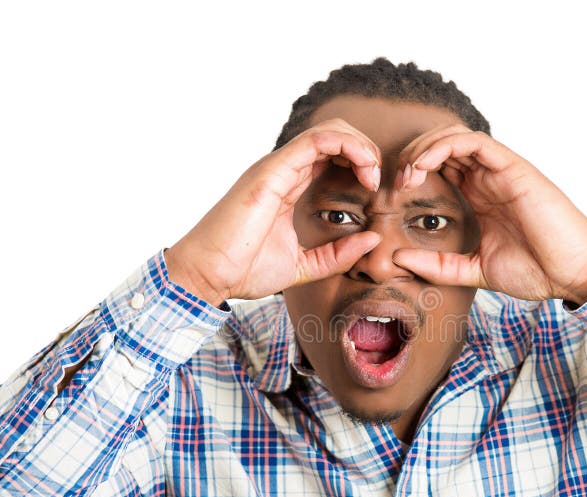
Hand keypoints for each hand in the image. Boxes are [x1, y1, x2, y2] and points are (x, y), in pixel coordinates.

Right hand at [164, 119, 382, 302]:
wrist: (210, 275)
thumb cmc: (244, 269)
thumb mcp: (304, 266)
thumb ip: (337, 255)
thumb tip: (371, 239)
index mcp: (288, 186)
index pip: (330, 155)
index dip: (360, 163)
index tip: (374, 191)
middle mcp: (283, 170)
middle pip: (335, 135)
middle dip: (366, 151)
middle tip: (376, 182)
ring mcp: (277, 167)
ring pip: (330, 131)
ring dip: (361, 147)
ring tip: (372, 175)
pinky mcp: (273, 171)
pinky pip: (317, 140)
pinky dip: (349, 146)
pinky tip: (363, 171)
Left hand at [391, 124, 586, 304]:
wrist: (572, 273)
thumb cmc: (535, 270)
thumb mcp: (473, 270)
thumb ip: (438, 265)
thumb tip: (397, 258)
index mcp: (479, 195)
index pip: (439, 167)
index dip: (411, 172)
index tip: (392, 195)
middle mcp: (488, 178)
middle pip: (441, 146)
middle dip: (411, 157)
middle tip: (395, 182)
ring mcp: (500, 171)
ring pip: (453, 137)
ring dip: (423, 148)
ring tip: (408, 174)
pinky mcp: (513, 168)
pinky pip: (474, 142)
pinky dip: (444, 146)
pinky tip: (425, 166)